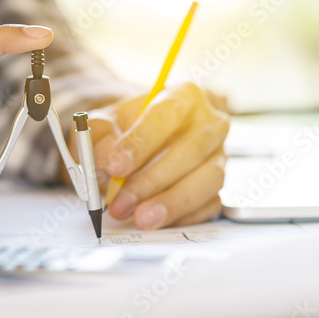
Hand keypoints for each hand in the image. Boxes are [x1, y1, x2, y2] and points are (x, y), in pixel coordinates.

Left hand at [68, 83, 228, 229]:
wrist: (136, 146)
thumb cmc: (123, 130)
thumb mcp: (103, 123)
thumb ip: (98, 135)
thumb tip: (105, 159)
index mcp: (184, 96)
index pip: (166, 115)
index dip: (140, 142)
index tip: (115, 165)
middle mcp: (210, 124)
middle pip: (190, 151)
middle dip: (152, 181)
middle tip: (120, 202)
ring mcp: (220, 156)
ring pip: (207, 180)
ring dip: (171, 203)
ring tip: (140, 218)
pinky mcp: (219, 186)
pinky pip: (210, 204)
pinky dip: (183, 216)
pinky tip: (158, 221)